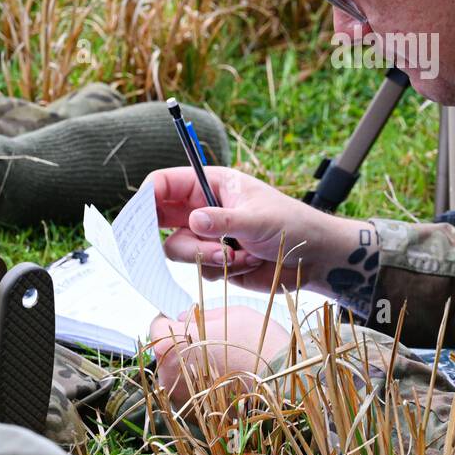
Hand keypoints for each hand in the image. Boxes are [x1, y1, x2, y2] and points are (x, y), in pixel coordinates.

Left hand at [149, 306, 290, 406]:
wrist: (281, 386)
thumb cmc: (258, 344)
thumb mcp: (233, 314)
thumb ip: (202, 315)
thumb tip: (184, 318)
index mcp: (172, 344)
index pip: (157, 326)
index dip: (170, 320)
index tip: (185, 320)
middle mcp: (168, 373)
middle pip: (165, 352)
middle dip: (181, 344)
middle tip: (208, 340)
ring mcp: (179, 398)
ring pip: (176, 374)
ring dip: (190, 366)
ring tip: (220, 362)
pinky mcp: (192, 416)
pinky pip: (189, 394)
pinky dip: (200, 387)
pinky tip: (223, 380)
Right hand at [151, 165, 372, 297]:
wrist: (313, 258)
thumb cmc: (292, 224)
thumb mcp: (258, 219)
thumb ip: (224, 221)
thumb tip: (194, 221)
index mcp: (212, 184)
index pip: (166, 183)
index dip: (148, 196)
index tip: (141, 217)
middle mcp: (204, 208)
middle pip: (162, 220)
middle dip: (176, 236)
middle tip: (193, 244)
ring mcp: (207, 236)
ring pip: (179, 250)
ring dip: (206, 257)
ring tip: (237, 255)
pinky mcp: (214, 261)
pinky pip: (198, 270)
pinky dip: (220, 271)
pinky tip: (247, 263)